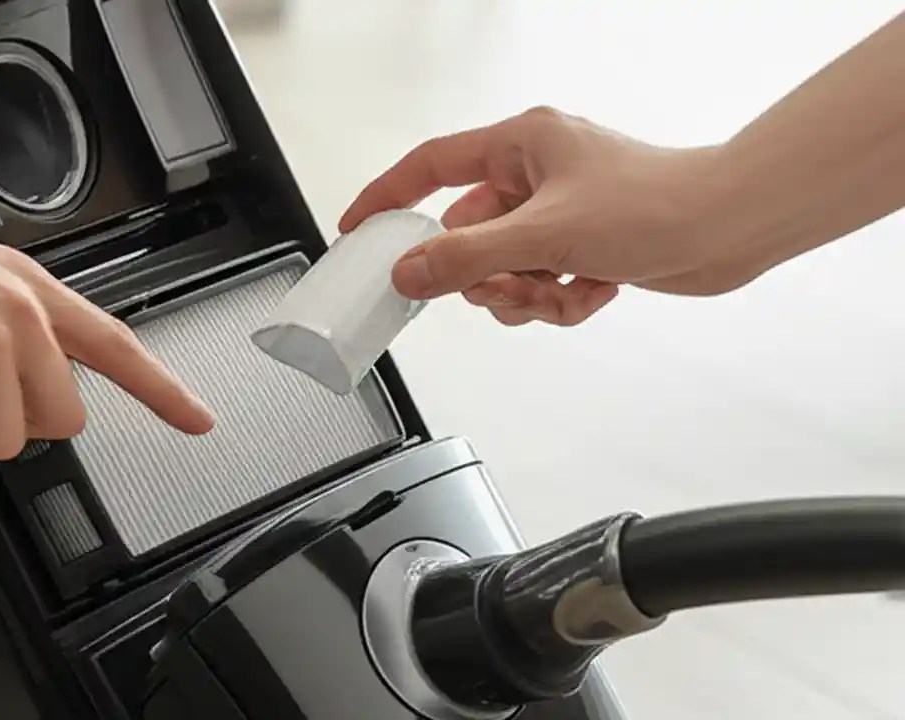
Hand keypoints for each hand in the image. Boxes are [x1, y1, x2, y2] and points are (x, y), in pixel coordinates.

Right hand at [340, 107, 751, 326]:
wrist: (731, 228)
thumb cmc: (656, 204)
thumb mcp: (541, 236)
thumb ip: (464, 258)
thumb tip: (407, 273)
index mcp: (520, 144)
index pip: (430, 167)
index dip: (387, 197)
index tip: (359, 229)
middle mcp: (536, 175)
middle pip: (467, 235)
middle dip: (483, 275)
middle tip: (502, 287)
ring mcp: (560, 213)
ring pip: (503, 268)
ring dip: (522, 294)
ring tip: (557, 290)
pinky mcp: (584, 246)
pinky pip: (541, 285)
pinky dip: (558, 300)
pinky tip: (592, 292)